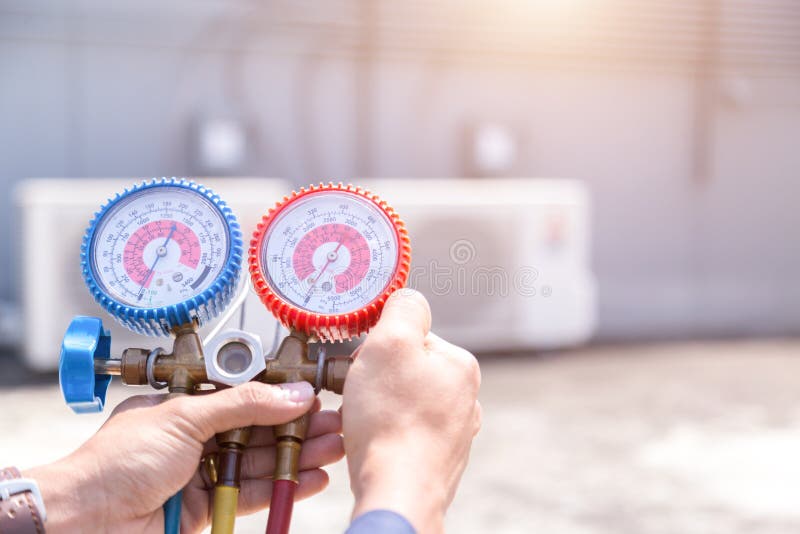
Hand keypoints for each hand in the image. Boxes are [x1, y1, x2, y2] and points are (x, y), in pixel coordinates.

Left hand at [26, 382, 343, 532]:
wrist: (86, 519)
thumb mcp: (184, 418)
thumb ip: (244, 405)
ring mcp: (205, 472)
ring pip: (262, 460)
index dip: (282, 396)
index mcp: (188, 406)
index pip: (246, 396)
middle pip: (260, 429)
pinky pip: (253, 492)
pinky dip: (283, 486)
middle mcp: (198, 437)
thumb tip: (292, 393)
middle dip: (299, 426)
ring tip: (334, 449)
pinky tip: (310, 478)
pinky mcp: (209, 507)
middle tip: (334, 423)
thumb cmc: (117, 461)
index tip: (314, 395)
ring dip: (299, 455)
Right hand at [342, 290, 481, 532]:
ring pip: (403, 403)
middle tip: (362, 396)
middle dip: (378, 379)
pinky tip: (376, 444)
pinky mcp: (437, 459)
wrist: (397, 493)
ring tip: (367, 424)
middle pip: (406, 370)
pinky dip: (386, 435)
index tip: (365, 366)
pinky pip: (403, 433)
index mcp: (460, 365)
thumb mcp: (389, 343)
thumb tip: (407, 297)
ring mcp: (453, 433)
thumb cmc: (391, 422)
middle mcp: (465, 398)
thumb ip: (402, 309)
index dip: (378, 347)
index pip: (411, 336)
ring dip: (380, 408)